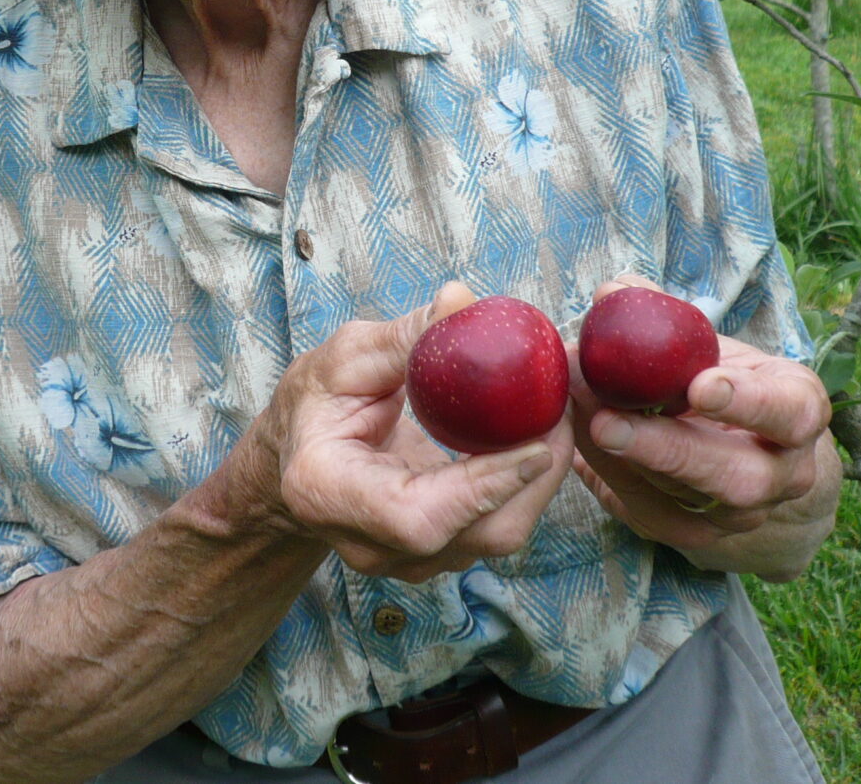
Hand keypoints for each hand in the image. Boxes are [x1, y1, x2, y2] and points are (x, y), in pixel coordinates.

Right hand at [250, 282, 575, 583]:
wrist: (296, 457)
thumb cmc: (315, 403)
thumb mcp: (345, 358)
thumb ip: (404, 336)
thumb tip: (462, 300)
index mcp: (329, 493)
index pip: (418, 517)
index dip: (482, 489)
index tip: (534, 445)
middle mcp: (369, 543)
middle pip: (473, 536)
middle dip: (533, 480)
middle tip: (564, 411)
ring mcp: (405, 559)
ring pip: (494, 538)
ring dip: (538, 481)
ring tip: (558, 415)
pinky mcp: (436, 554)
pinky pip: (493, 527)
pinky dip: (524, 486)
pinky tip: (536, 436)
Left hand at [569, 277, 831, 553]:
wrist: (752, 450)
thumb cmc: (730, 380)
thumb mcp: (717, 346)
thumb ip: (670, 318)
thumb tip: (614, 291)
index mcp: (799, 413)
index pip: (788, 413)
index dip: (748, 403)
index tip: (699, 385)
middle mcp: (782, 474)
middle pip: (734, 478)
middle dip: (667, 450)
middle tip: (607, 421)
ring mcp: (741, 516)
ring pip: (683, 501)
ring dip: (619, 459)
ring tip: (576, 412)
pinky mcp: (693, 535)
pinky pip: (646, 512)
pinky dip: (605, 474)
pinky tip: (575, 435)